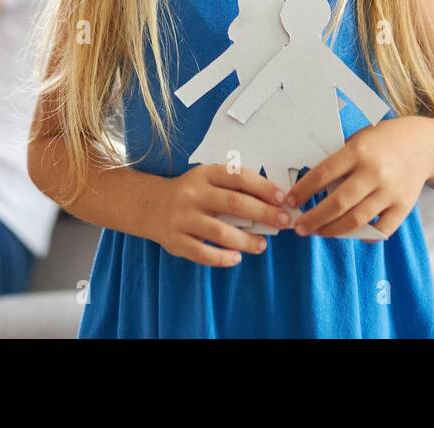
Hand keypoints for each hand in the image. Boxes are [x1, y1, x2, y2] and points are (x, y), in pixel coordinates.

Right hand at [148, 164, 294, 267]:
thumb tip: (273, 203)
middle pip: (233, 203)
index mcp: (205, 174)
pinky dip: (221, 258)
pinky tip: (236, 258)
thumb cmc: (192, 193)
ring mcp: (183, 218)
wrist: (150, 206)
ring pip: (218, 231)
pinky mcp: (175, 241)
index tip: (283, 198)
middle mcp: (193, 194)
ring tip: (262, 245)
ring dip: (245, 240)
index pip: (238, 177)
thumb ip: (234, 188)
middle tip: (283, 221)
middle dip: (262, 213)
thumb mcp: (208, 180)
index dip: (263, 187)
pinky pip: (201, 253)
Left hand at [283, 117, 430, 239]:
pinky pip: (381, 230)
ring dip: (332, 231)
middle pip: (337, 203)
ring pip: (356, 220)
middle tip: (299, 227)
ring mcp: (390, 191)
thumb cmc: (384, 141)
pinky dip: (364, 237)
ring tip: (318, 232)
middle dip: (313, 219)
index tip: (290, 202)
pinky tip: (350, 235)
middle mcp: (374, 172)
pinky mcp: (404, 207)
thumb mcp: (359, 138)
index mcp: (358, 151)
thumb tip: (307, 184)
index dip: (303, 191)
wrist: (425, 145)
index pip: (323, 174)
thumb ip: (339, 159)